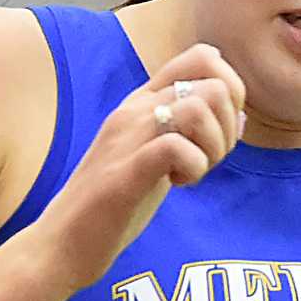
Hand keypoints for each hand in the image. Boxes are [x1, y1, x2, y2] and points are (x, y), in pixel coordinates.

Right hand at [30, 42, 245, 289]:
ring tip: (193, 172)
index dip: (230, 91)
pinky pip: (176, 147)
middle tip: (209, 159)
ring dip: (212, 146)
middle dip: (226, 126)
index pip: (203, 57)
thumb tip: (239, 116)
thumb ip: (191, 134)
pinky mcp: (124, 174)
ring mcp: (127, 139)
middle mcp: (134, 110)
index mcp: (142, 102)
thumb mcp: (156, 160)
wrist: (62, 244)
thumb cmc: (112, 206)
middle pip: (213, 84)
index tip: (218, 132)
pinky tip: (179, 185)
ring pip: (198, 108)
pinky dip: (193, 167)